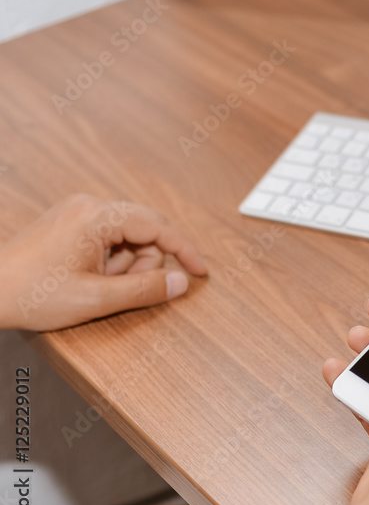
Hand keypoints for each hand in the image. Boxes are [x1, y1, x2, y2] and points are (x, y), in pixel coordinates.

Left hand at [0, 194, 207, 330]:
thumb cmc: (31, 294)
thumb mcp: (96, 299)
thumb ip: (145, 289)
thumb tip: (182, 282)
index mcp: (97, 217)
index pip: (158, 227)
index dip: (183, 250)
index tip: (200, 271)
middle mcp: (89, 205)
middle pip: (145, 229)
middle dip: (144, 262)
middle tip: (124, 289)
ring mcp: (77, 210)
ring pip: (128, 234)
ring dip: (124, 263)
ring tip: (98, 284)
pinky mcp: (70, 220)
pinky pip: (109, 235)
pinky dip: (110, 258)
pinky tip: (91, 276)